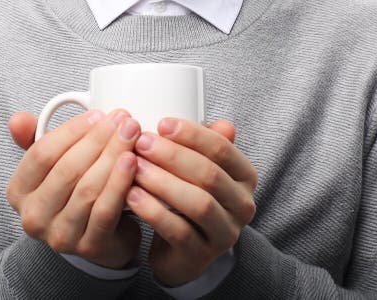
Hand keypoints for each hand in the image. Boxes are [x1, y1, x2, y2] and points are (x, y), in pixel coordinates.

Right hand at [6, 108, 142, 268]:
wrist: (102, 235)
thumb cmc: (75, 189)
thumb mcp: (53, 162)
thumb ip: (35, 137)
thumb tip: (17, 120)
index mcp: (18, 191)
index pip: (42, 154)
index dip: (72, 130)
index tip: (98, 114)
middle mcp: (33, 217)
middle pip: (67, 170)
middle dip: (99, 139)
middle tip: (123, 119)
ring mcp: (60, 236)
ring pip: (88, 189)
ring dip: (112, 156)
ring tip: (131, 134)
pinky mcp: (89, 247)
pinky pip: (105, 210)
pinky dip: (120, 182)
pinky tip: (133, 161)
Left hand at [126, 118, 257, 286]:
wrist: (183, 252)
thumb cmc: (188, 197)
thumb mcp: (199, 167)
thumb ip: (205, 143)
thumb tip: (219, 121)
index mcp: (244, 177)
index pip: (222, 149)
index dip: (192, 134)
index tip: (161, 122)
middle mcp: (242, 205)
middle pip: (209, 175)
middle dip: (173, 155)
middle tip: (141, 142)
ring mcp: (225, 233)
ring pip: (197, 203)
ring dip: (162, 182)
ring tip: (134, 168)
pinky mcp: (201, 255)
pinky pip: (178, 231)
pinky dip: (153, 211)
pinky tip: (132, 196)